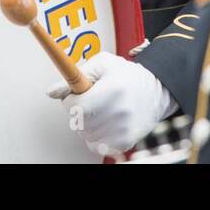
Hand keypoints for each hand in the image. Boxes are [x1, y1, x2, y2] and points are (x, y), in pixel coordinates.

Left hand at [47, 52, 174, 155]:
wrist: (157, 91)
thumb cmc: (127, 75)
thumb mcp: (103, 64)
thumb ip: (77, 74)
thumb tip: (52, 92)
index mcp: (113, 91)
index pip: (76, 107)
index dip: (70, 100)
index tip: (76, 95)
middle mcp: (120, 113)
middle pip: (79, 123)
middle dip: (78, 111)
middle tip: (90, 101)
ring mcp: (123, 130)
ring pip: (84, 135)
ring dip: (86, 124)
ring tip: (100, 110)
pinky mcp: (124, 143)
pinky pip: (95, 146)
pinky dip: (95, 136)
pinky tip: (106, 122)